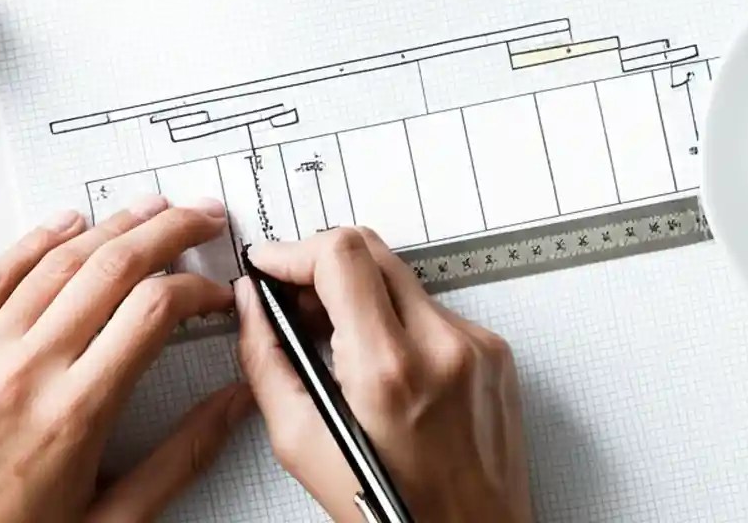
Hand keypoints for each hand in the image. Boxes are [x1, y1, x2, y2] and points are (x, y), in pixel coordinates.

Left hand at [0, 196, 253, 522]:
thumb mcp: (115, 518)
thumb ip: (184, 456)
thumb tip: (235, 404)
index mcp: (75, 413)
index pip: (153, 310)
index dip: (198, 288)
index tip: (215, 294)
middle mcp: (26, 372)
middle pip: (113, 268)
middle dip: (169, 231)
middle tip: (201, 217)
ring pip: (57, 262)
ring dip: (112, 225)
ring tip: (149, 208)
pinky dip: (35, 241)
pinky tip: (65, 225)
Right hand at [235, 227, 532, 522]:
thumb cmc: (397, 510)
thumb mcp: (306, 447)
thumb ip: (269, 364)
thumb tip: (253, 307)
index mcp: (391, 370)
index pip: (341, 256)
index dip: (294, 251)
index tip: (271, 265)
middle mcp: (443, 346)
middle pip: (371, 251)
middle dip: (322, 264)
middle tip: (294, 299)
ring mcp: (476, 344)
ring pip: (401, 279)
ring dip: (360, 295)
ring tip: (337, 343)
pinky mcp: (494, 350)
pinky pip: (433, 309)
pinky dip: (398, 322)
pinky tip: (383, 364)